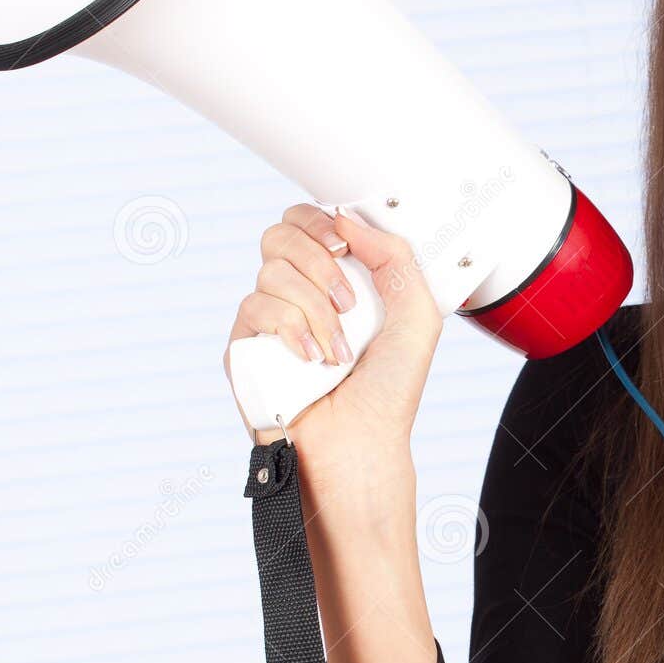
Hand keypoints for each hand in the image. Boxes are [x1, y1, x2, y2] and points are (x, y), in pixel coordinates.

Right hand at [225, 203, 443, 474]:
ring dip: (316, 309)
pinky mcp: (246, 345)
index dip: (321, 222)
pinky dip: (292, 329)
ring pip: (272, 270)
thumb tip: (350, 220)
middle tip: (348, 300)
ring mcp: (269, 319)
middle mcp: (299, 294)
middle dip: (319, 260)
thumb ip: (395, 257)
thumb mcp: (417, 315)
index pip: (309, 223)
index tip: (346, 244)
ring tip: (339, 350)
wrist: (362, 442)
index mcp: (337, 279)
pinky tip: (312, 359)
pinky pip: (256, 307)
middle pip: (280, 233)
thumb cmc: (389, 390)